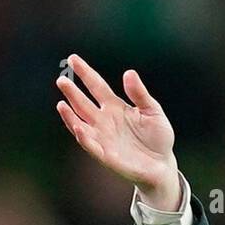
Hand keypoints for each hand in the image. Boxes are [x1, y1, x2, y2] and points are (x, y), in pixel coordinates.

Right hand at [55, 53, 180, 208]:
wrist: (162, 165)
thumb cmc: (158, 137)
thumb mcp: (153, 111)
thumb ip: (140, 94)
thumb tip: (129, 73)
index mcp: (115, 106)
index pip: (96, 86)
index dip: (85, 73)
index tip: (73, 59)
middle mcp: (104, 121)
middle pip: (83, 104)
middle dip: (72, 93)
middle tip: (61, 80)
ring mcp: (103, 138)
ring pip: (81, 124)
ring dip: (70, 116)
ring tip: (61, 104)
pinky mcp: (106, 156)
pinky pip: (92, 146)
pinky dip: (84, 138)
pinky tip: (78, 127)